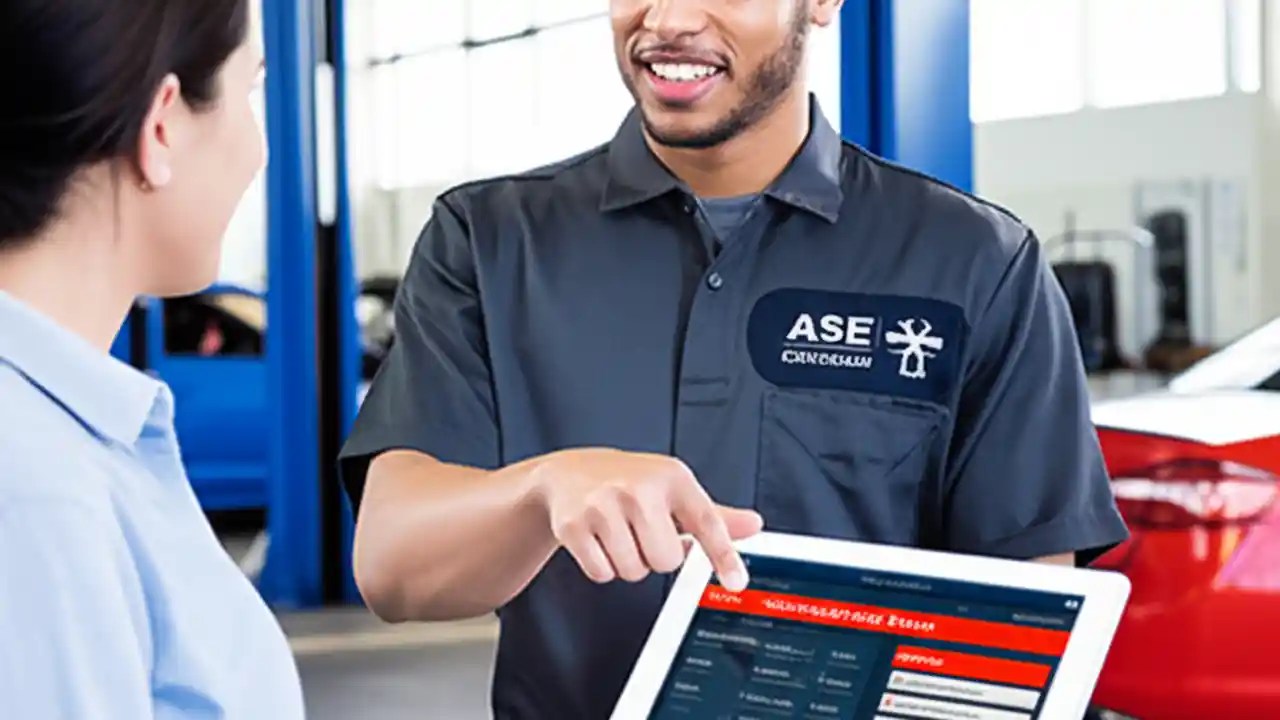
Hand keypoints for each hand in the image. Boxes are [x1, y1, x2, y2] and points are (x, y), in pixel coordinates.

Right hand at [534, 448, 762, 590]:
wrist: (567, 474)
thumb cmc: (628, 483)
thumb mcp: (672, 490)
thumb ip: (713, 515)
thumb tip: (753, 524)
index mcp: (671, 477)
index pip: (706, 521)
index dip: (723, 554)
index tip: (736, 582)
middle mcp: (638, 488)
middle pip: (666, 560)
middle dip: (655, 557)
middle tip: (643, 535)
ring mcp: (603, 505)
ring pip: (633, 570)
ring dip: (628, 563)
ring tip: (618, 535)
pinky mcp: (574, 525)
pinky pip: (602, 573)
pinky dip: (602, 567)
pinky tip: (597, 540)